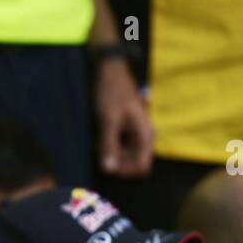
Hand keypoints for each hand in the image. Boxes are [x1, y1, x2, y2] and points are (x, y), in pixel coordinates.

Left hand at [94, 59, 152, 176]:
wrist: (108, 71)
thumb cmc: (112, 92)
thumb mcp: (108, 119)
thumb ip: (109, 144)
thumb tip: (109, 170)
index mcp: (145, 134)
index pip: (142, 167)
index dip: (126, 171)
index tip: (108, 164)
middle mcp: (142, 137)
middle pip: (132, 164)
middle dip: (115, 162)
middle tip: (99, 149)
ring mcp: (132, 135)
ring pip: (123, 158)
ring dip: (109, 155)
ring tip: (98, 141)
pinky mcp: (123, 132)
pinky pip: (117, 148)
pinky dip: (106, 147)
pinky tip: (98, 138)